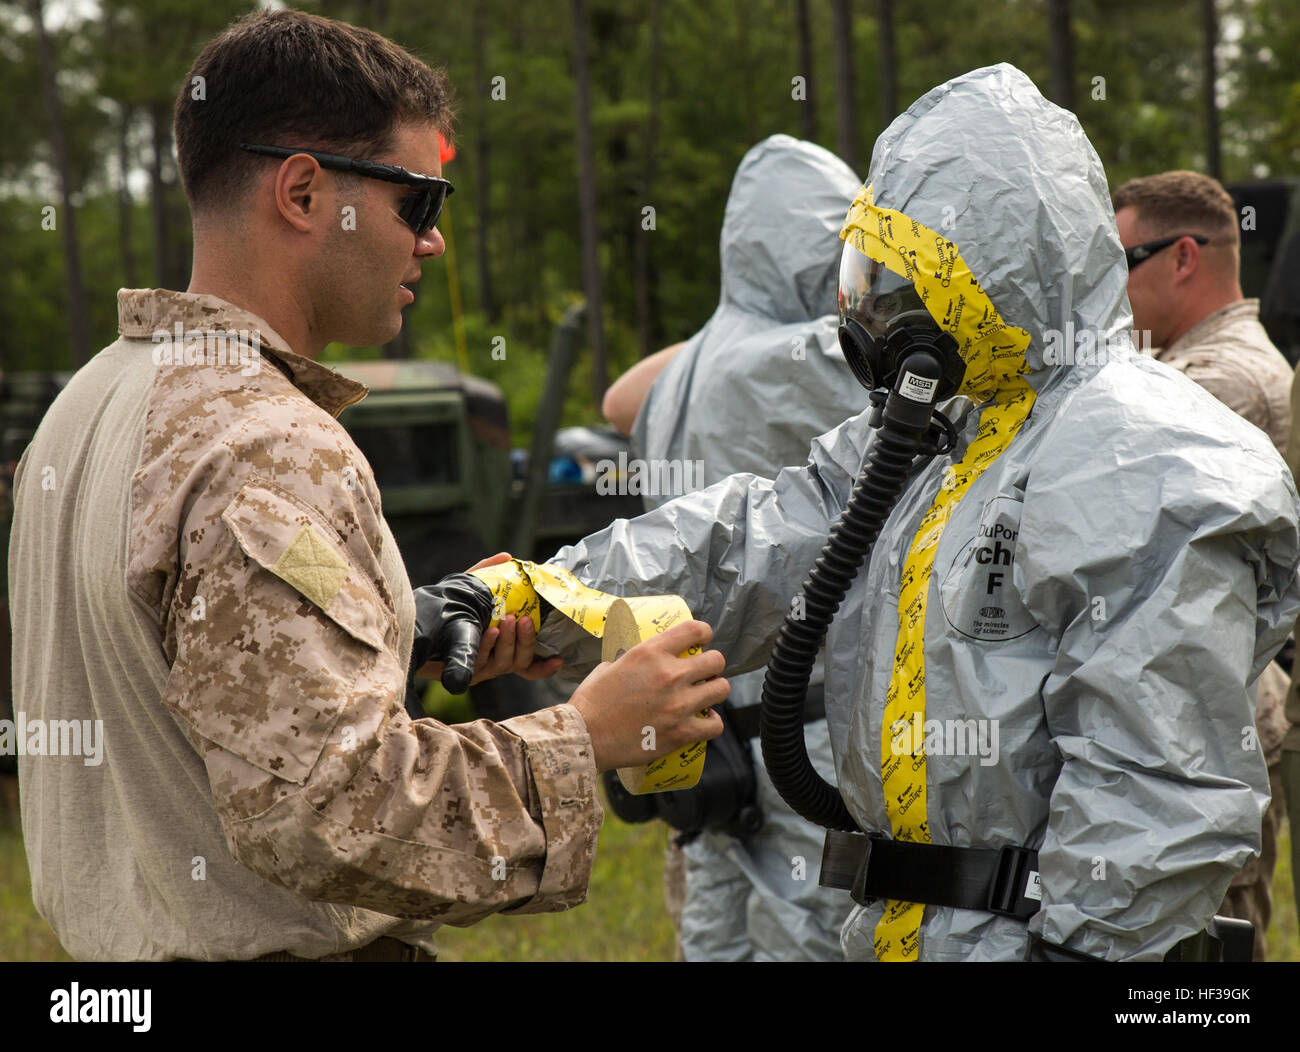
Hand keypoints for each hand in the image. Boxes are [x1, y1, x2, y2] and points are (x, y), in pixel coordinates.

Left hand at [413, 553, 563, 691]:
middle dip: (527, 641)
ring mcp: (480, 670)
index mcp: (503, 648)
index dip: (545, 665)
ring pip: (505, 663)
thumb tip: (508, 556)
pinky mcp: (464, 673)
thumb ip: (489, 572)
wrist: (419, 621)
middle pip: (521, 661)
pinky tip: (488, 631)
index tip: (559, 658)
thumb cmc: (448, 606)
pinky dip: (487, 647)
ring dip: (509, 642)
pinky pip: (481, 664)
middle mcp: (495, 662)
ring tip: (506, 621)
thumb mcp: (472, 588)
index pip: (529, 664)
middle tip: (523, 619)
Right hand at [568, 619, 727, 771]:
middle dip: (712, 666)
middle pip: (716, 661)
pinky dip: (712, 722)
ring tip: (704, 696)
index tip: (703, 640)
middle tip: (703, 674)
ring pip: (721, 689)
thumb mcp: (611, 665)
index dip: (704, 633)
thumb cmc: (592, 702)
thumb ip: (635, 660)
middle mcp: (669, 674)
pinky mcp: (682, 732)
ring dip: (714, 691)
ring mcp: (679, 704)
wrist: (585, 736)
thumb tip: (646, 662)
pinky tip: (703, 721)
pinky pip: (715, 725)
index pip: (694, 630)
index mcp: (651, 653)